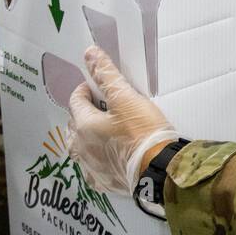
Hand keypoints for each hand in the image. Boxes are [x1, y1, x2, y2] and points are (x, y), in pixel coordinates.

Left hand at [67, 46, 176, 194]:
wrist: (160, 169)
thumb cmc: (144, 132)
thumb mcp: (127, 98)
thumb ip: (107, 75)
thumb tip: (90, 53)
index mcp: (84, 125)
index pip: (76, 100)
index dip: (87, 89)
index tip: (100, 87)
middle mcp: (80, 147)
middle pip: (75, 123)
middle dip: (86, 112)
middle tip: (107, 107)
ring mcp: (89, 167)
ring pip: (80, 147)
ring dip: (88, 136)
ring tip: (106, 130)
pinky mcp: (102, 181)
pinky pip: (91, 167)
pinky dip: (97, 158)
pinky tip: (109, 155)